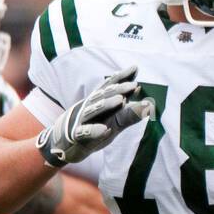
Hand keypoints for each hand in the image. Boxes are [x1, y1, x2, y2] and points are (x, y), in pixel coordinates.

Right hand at [37, 65, 153, 167]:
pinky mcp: (77, 136)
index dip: (122, 78)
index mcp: (99, 102)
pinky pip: (84, 132)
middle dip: (119, 90)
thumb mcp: (114, 124)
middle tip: (134, 85)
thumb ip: (130, 114)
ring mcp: (82, 121)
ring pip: (94, 110)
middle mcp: (90, 108)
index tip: (135, 68)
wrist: (64, 145)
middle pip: (104, 96)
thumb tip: (149, 104)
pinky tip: (105, 130)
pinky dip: (94, 130)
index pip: (111, 87)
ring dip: (107, 105)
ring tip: (121, 100)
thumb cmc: (93, 129)